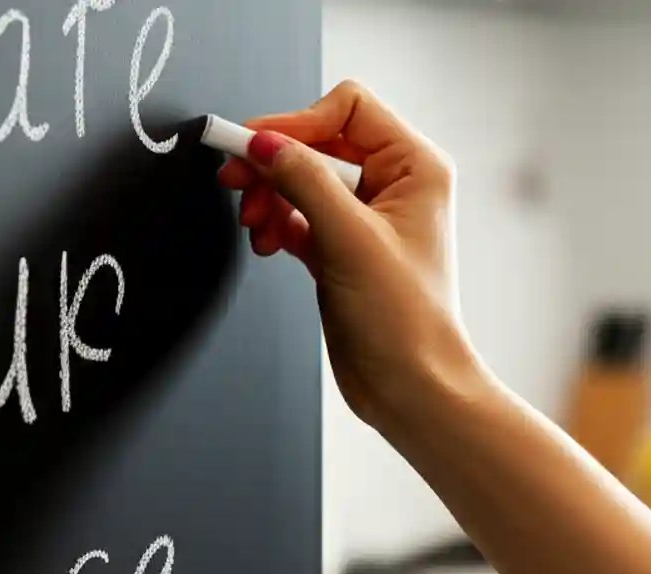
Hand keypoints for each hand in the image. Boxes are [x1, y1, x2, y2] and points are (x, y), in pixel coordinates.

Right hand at [218, 80, 484, 436]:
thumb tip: (263, 143)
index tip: (255, 145)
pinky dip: (276, 223)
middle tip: (235, 178)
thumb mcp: (350, 240)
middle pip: (316, 143)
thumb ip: (303, 182)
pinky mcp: (340, 248)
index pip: (347, 109)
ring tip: (256, 224)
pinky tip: (269, 243)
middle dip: (275, 163)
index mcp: (415, 166)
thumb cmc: (407, 321)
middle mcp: (393, 184)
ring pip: (300, 180)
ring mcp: (364, 217)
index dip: (297, 123)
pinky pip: (296, 215)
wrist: (411, 387)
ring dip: (270, 196)